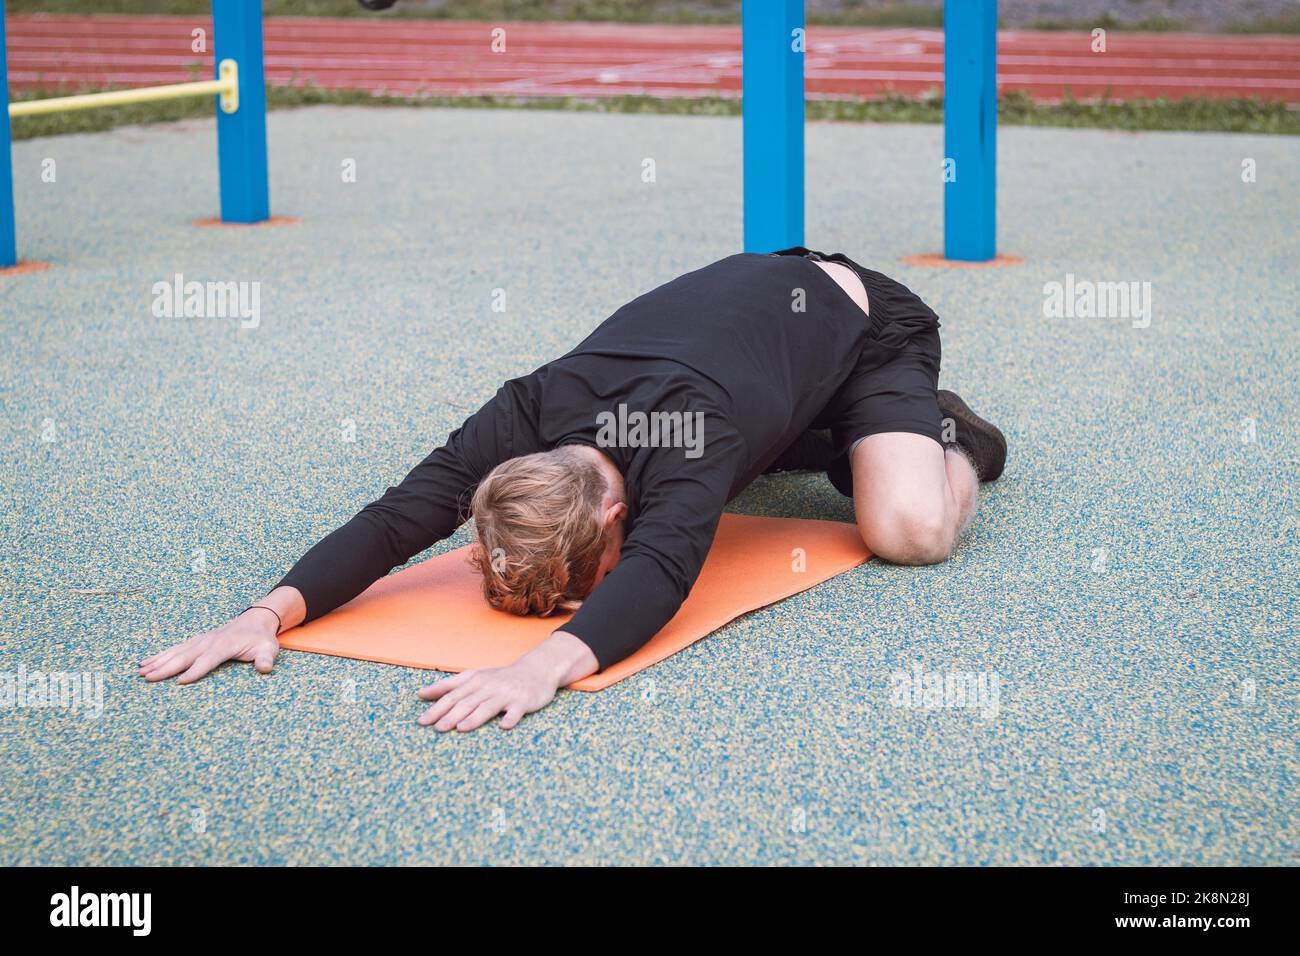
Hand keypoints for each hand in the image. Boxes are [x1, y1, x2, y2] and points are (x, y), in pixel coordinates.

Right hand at [138, 610, 280, 683]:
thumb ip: (266, 659)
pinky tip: (145, 662)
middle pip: (185, 656)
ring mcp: (200, 640)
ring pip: (176, 652)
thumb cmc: (261, 639)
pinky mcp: (195, 642)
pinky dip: (159, 655)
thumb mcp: (269, 649)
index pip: (208, 660)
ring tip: (140, 671)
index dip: (195, 671)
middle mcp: (208, 642)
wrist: (255, 620)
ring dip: (158, 661)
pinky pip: (175, 649)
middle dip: (166, 667)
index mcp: (224, 645)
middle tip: (147, 678)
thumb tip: (265, 668)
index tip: (181, 682)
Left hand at [415, 631, 597, 731]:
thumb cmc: (500, 678)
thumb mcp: (473, 677)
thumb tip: (420, 694)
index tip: (422, 721)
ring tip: (461, 728)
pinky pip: (516, 711)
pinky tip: (504, 726)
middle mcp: (488, 687)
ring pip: (488, 707)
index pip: (452, 695)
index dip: (436, 707)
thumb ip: (448, 685)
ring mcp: (506, 694)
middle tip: (437, 728)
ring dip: (475, 717)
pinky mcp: (522, 702)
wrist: (536, 671)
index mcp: (474, 681)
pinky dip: (510, 718)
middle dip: (451, 715)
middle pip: (467, 702)